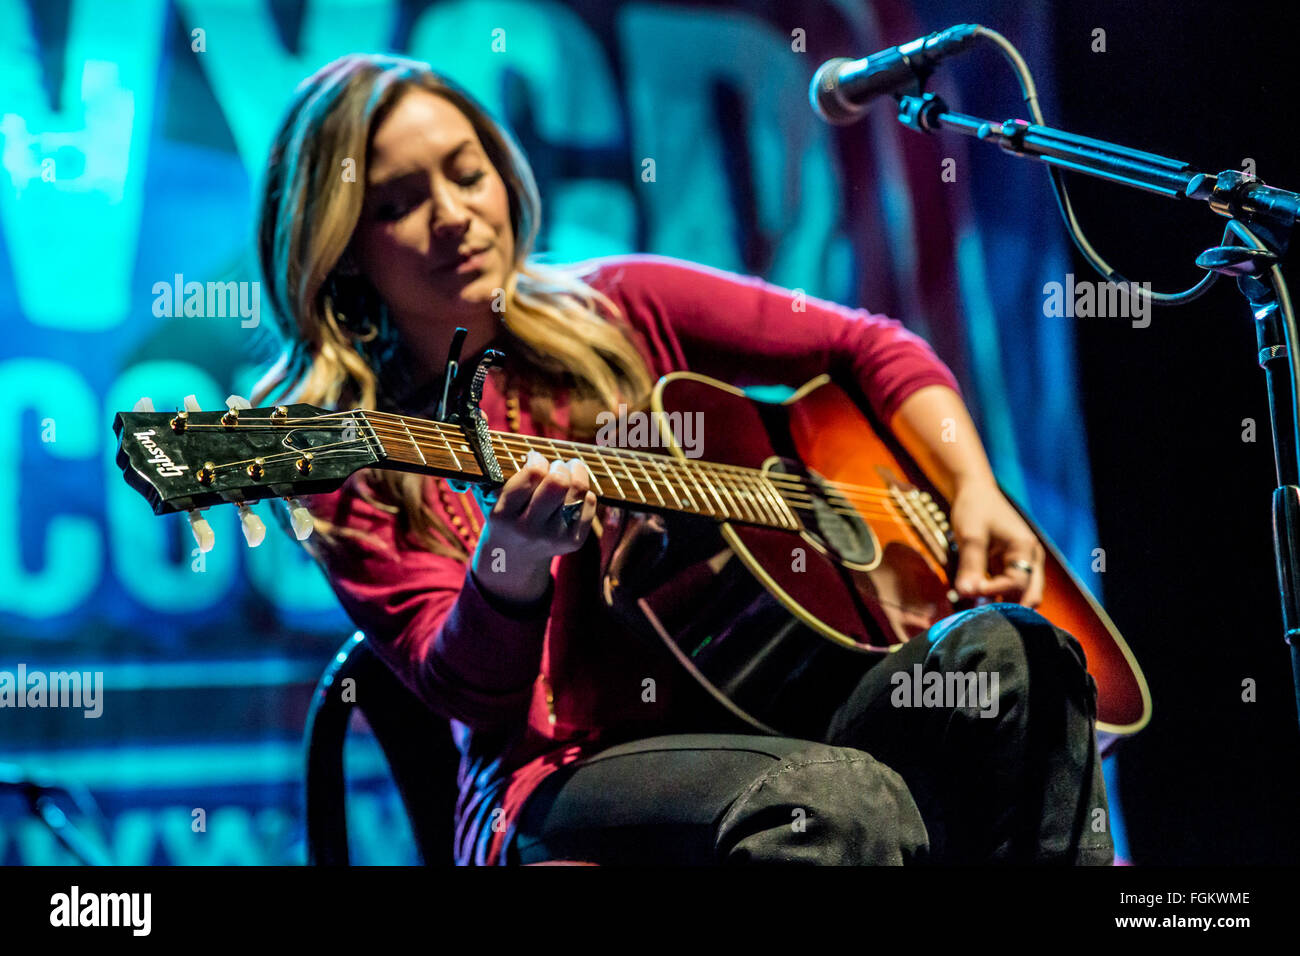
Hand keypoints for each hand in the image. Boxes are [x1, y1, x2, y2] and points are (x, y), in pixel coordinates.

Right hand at [470, 450, 597, 603]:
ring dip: (576, 472)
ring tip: (568, 470)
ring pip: (579, 490)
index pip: (533, 474)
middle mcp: (529, 529)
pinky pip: (590, 503)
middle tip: (555, 466)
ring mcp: (553, 537)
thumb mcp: (490, 495)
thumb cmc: (503, 513)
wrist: (512, 557)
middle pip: (559, 482)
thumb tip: (492, 423)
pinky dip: (584, 492)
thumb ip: (494, 466)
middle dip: (559, 465)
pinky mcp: (573, 542)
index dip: (537, 459)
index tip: (534, 460)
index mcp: (504, 514)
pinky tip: (571, 495)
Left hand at [948, 478, 1044, 607]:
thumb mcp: (970, 536)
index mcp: (1025, 549)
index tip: (971, 591)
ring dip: (1001, 603)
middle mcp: (1031, 558)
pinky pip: (1007, 589)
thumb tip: (966, 593)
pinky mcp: (1011, 566)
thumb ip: (970, 566)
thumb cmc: (975, 509)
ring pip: (1019, 595)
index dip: (995, 591)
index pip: (1018, 583)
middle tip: (982, 613)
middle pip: (1029, 595)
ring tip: (976, 607)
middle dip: (1009, 608)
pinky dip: (994, 595)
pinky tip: (975, 598)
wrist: (974, 491)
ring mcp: (1023, 563)